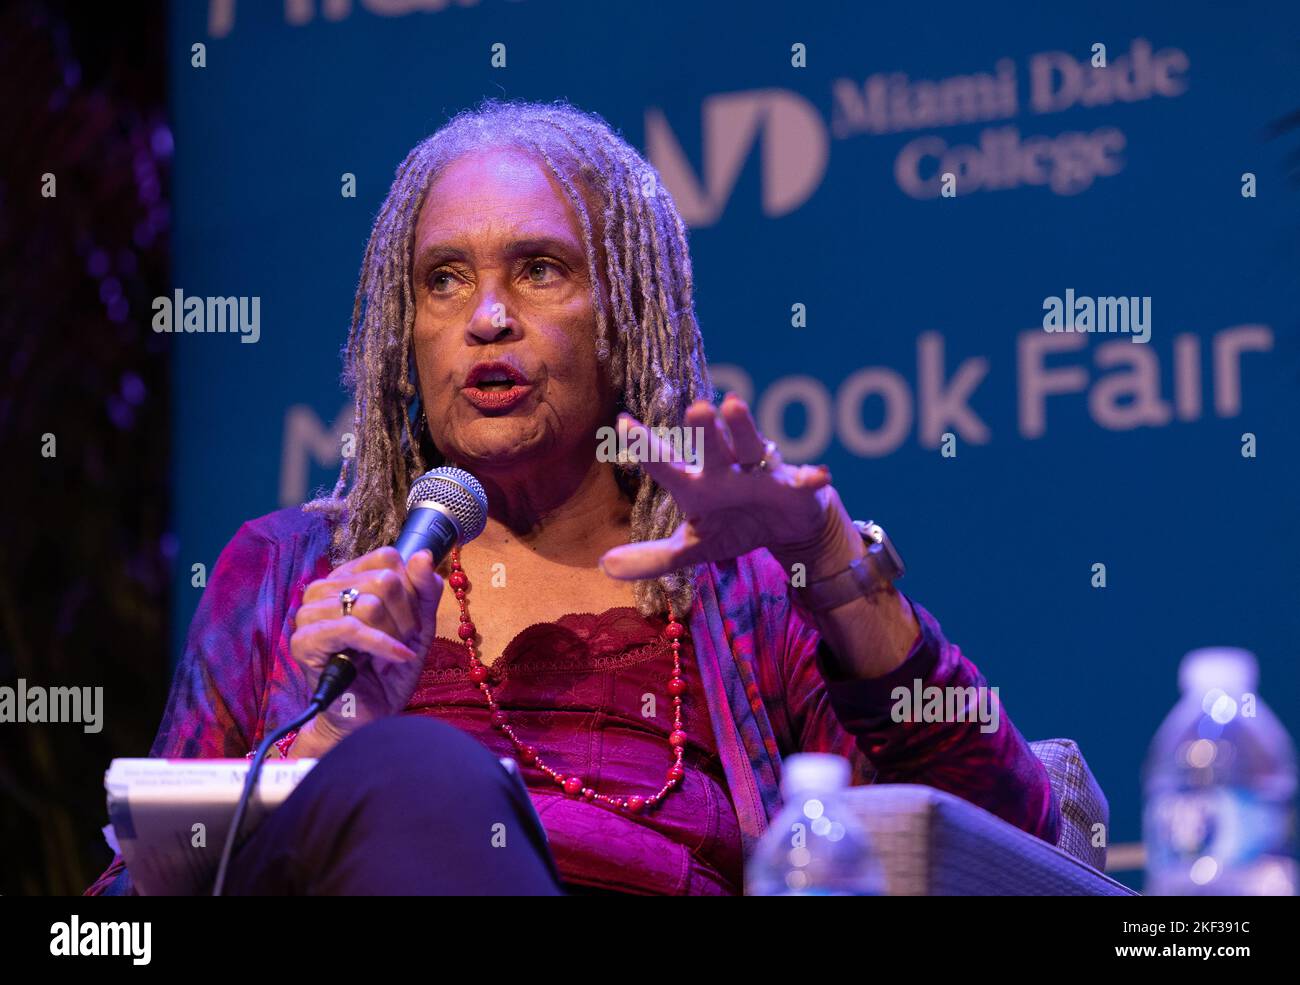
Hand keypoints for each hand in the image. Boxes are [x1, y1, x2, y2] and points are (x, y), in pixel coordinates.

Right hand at [289, 546, 443, 752]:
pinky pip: (352, 629)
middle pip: (384, 579)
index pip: (388, 557)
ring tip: (389, 655)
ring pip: (370, 603)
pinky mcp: (305, 641)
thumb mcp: (419, 626)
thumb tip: (423, 555)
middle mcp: (324, 589)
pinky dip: (383, 645)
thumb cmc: (389, 670)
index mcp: (348, 578)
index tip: (411, 620)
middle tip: (400, 642)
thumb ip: (424, 591)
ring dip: (393, 635)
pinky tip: (394, 658)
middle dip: (405, 617)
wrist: (370, 716)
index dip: (411, 589)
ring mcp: (310, 614)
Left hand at [598, 393, 858, 580]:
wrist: (785, 528)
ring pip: (751, 447)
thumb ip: (653, 557)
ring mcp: (761, 473)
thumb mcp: (693, 548)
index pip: (666, 464)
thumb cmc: (733, 527)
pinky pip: (804, 480)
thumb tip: (605, 566)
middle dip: (703, 431)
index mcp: (697, 485)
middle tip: (694, 408)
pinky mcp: (796, 485)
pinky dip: (811, 477)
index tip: (622, 424)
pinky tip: (817, 475)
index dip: (645, 447)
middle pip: (711, 448)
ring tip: (734, 405)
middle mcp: (725, 471)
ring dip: (744, 429)